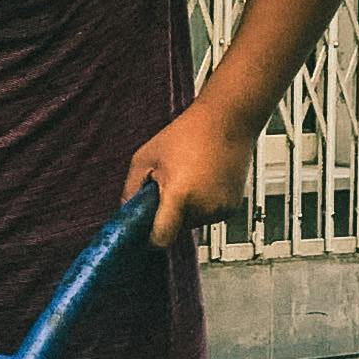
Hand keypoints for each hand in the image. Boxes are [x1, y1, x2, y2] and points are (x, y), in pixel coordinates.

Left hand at [120, 103, 254, 247]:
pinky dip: (203, 204)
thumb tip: (125, 213)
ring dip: (186, 209)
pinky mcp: (233, 207)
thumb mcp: (145, 157)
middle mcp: (204, 207)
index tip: (144, 232)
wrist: (228, 120)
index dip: (150, 239)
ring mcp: (221, 208)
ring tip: (189, 177)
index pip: (161, 239)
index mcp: (180, 195)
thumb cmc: (188, 133)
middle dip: (168, 214)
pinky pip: (209, 215)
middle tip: (169, 185)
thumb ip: (130, 190)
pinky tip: (203, 180)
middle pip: (176, 229)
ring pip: (193, 222)